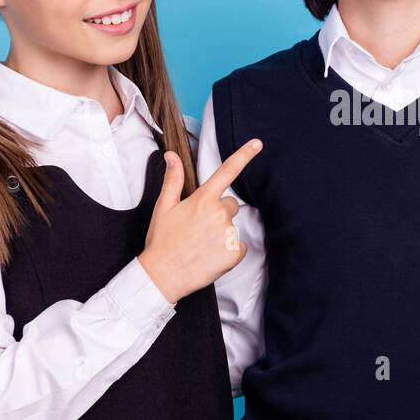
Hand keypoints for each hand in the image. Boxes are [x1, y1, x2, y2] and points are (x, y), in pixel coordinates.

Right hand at [138, 139, 262, 304]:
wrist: (162, 276)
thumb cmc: (161, 241)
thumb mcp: (163, 207)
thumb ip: (173, 180)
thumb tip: (171, 155)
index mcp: (203, 200)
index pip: (227, 171)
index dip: (244, 155)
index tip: (258, 143)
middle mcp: (219, 214)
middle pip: (230, 205)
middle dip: (218, 212)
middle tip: (197, 228)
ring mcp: (228, 234)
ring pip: (232, 227)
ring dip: (220, 233)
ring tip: (200, 244)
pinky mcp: (235, 253)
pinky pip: (239, 246)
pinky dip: (228, 251)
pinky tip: (210, 256)